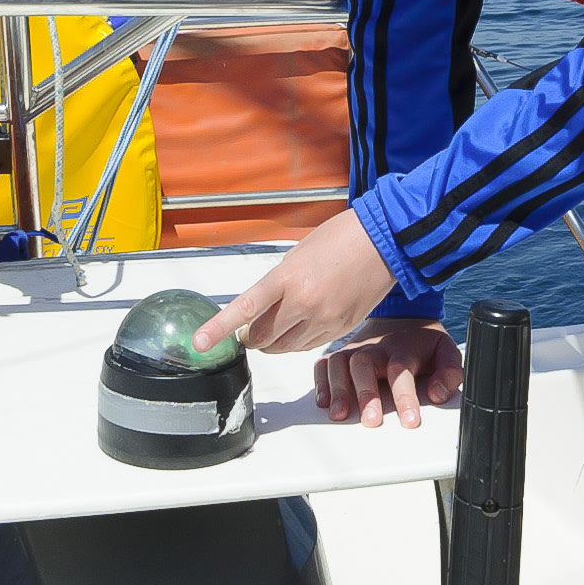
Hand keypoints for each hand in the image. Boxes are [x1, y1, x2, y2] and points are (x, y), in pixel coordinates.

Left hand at [197, 212, 405, 357]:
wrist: (384, 240)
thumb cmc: (342, 238)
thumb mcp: (299, 254)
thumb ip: (279, 284)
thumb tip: (264, 307)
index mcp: (288, 277)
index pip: (245, 309)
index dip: (218, 328)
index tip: (199, 342)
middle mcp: (305, 302)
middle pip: (263, 337)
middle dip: (250, 336)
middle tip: (248, 329)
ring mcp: (325, 319)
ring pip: (285, 347)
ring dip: (274, 341)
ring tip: (277, 324)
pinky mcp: (341, 329)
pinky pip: (308, 346)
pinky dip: (297, 341)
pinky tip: (301, 324)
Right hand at [312, 318, 461, 427]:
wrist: (403, 318)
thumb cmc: (422, 343)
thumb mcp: (446, 352)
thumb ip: (449, 373)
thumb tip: (436, 394)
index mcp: (403, 348)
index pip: (402, 370)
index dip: (405, 396)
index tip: (409, 420)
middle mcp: (375, 347)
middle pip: (364, 364)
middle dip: (366, 393)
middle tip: (371, 421)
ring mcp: (355, 349)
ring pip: (340, 363)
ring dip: (339, 389)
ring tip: (339, 415)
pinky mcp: (341, 354)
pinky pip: (324, 364)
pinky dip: (321, 382)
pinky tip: (324, 401)